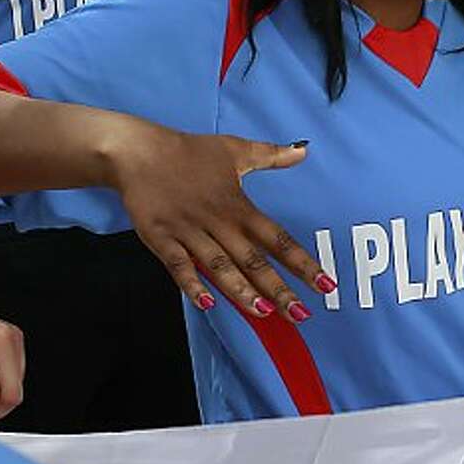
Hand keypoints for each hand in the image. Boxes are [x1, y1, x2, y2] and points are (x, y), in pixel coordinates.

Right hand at [105, 122, 329, 320]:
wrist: (138, 152)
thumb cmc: (188, 152)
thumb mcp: (234, 150)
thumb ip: (270, 155)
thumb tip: (303, 150)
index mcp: (239, 206)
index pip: (277, 239)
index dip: (302, 262)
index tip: (325, 284)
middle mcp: (218, 222)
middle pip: (253, 260)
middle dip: (278, 288)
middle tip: (300, 314)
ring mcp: (189, 231)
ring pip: (219, 266)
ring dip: (242, 291)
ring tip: (263, 313)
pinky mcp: (161, 238)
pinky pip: (177, 265)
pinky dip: (192, 284)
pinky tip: (207, 304)